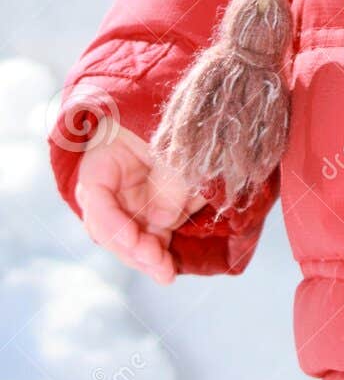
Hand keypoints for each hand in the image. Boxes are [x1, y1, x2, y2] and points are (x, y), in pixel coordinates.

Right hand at [74, 122, 210, 284]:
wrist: (210, 107)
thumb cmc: (188, 115)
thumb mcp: (178, 144)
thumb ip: (170, 181)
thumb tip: (163, 222)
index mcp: (106, 157)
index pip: (96, 197)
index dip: (114, 225)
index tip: (138, 243)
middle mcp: (115, 181)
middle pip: (111, 225)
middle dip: (132, 249)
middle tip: (159, 267)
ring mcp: (133, 195)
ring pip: (130, 235)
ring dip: (146, 256)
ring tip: (165, 272)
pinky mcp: (154, 205)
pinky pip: (151, 233)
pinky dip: (159, 249)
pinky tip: (169, 265)